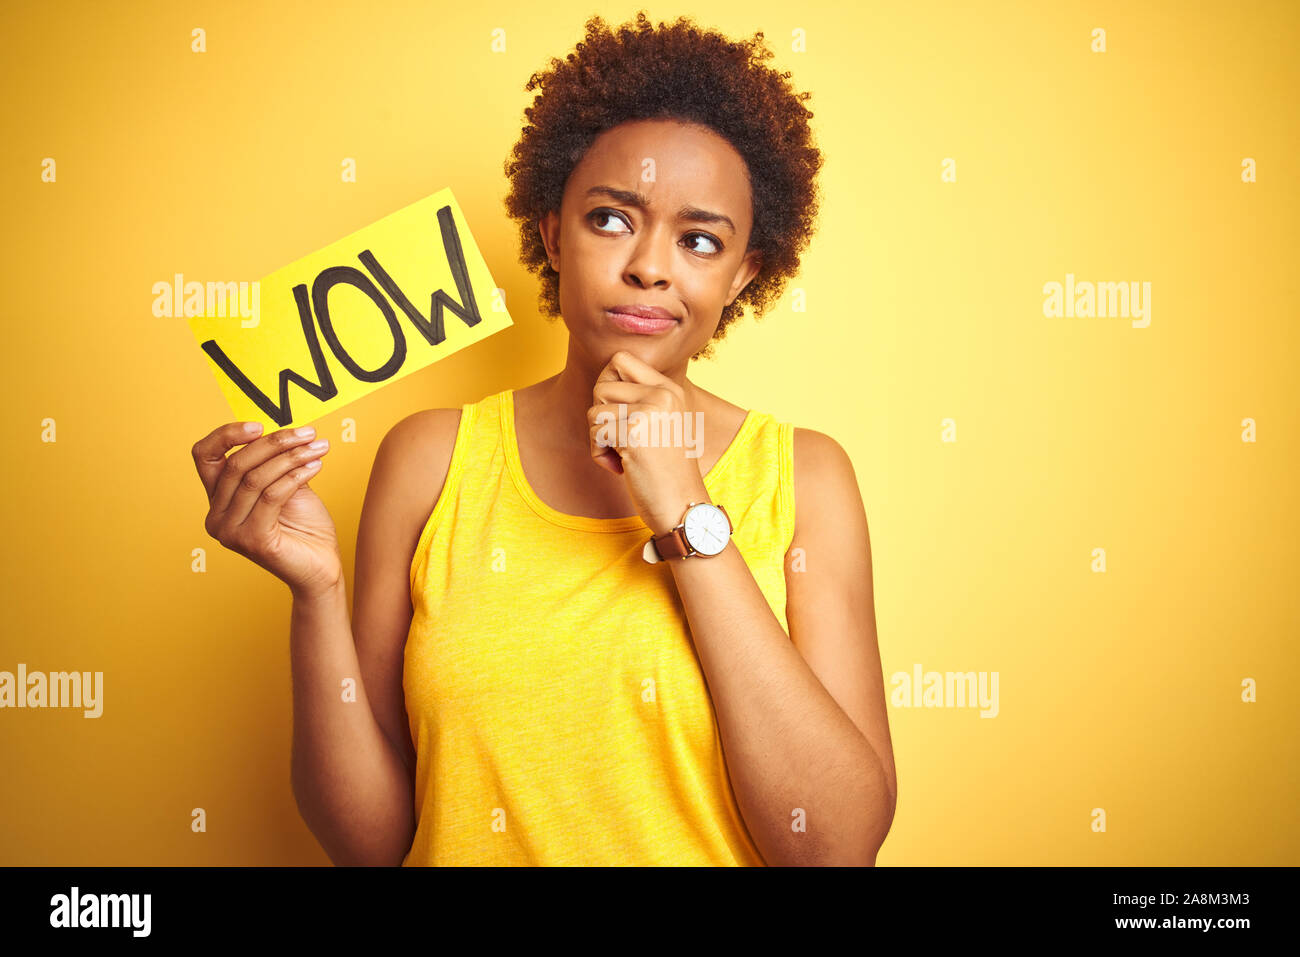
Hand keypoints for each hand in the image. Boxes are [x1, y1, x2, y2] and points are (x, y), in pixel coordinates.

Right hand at [192, 422, 341, 598]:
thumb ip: (275, 464)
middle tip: (309, 433)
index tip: (259, 425)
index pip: (204, 457)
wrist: (321, 567)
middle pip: (237, 464)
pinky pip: (272, 496)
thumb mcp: (286, 486)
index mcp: (217, 500)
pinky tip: (316, 466)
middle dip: (276, 443)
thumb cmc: (304, 527)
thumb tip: (280, 432)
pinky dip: (295, 475)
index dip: (226, 435)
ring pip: (255, 478)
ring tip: (319, 447)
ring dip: (292, 457)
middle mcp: (216, 517)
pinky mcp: (251, 541)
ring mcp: (230, 532)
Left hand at [587, 351, 709, 535]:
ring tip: (623, 456)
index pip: (621, 359)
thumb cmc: (666, 472)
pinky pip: (595, 434)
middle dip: (601, 416)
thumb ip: (640, 400)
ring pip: (594, 411)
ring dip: (600, 439)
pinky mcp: (634, 433)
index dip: (607, 384)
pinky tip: (621, 468)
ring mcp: (649, 411)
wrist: (684, 507)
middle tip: (620, 440)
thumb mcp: (662, 425)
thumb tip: (601, 383)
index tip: (616, 413)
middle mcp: (662, 394)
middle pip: (602, 386)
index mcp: (670, 389)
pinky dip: (600, 455)